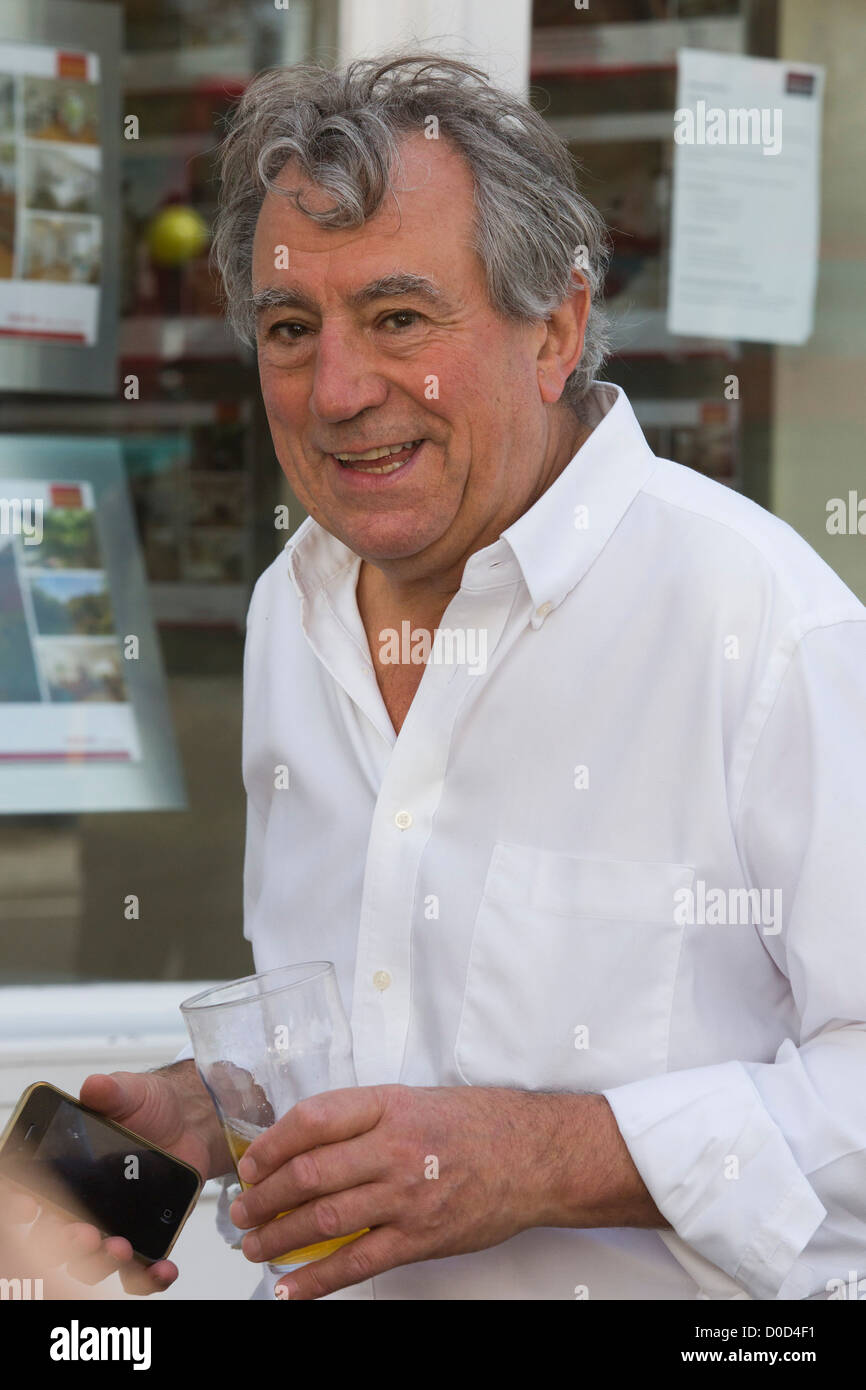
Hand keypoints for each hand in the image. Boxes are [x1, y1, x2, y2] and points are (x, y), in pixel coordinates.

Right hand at [4, 1070, 213, 1295]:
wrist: (191, 1120)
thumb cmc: (150, 1105)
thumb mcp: (132, 1092)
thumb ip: (111, 1091)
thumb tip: (94, 1086)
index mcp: (65, 1169)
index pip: (29, 1193)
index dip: (20, 1204)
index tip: (26, 1208)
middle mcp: (80, 1203)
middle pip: (56, 1237)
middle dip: (65, 1243)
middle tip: (84, 1234)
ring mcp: (111, 1224)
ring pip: (91, 1261)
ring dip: (100, 1262)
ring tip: (121, 1248)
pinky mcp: (144, 1236)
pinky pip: (139, 1270)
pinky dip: (147, 1277)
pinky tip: (163, 1269)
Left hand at [228, 1083, 604, 1298]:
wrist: (535, 1155)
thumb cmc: (479, 1124)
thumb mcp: (416, 1100)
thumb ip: (365, 1118)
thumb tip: (306, 1143)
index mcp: (389, 1106)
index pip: (312, 1119)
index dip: (271, 1144)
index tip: (251, 1162)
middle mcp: (395, 1148)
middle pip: (309, 1173)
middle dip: (264, 1197)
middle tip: (242, 1209)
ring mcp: (407, 1195)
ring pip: (324, 1219)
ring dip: (278, 1237)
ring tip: (254, 1246)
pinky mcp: (420, 1237)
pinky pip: (356, 1262)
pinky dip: (316, 1279)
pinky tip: (290, 1287)